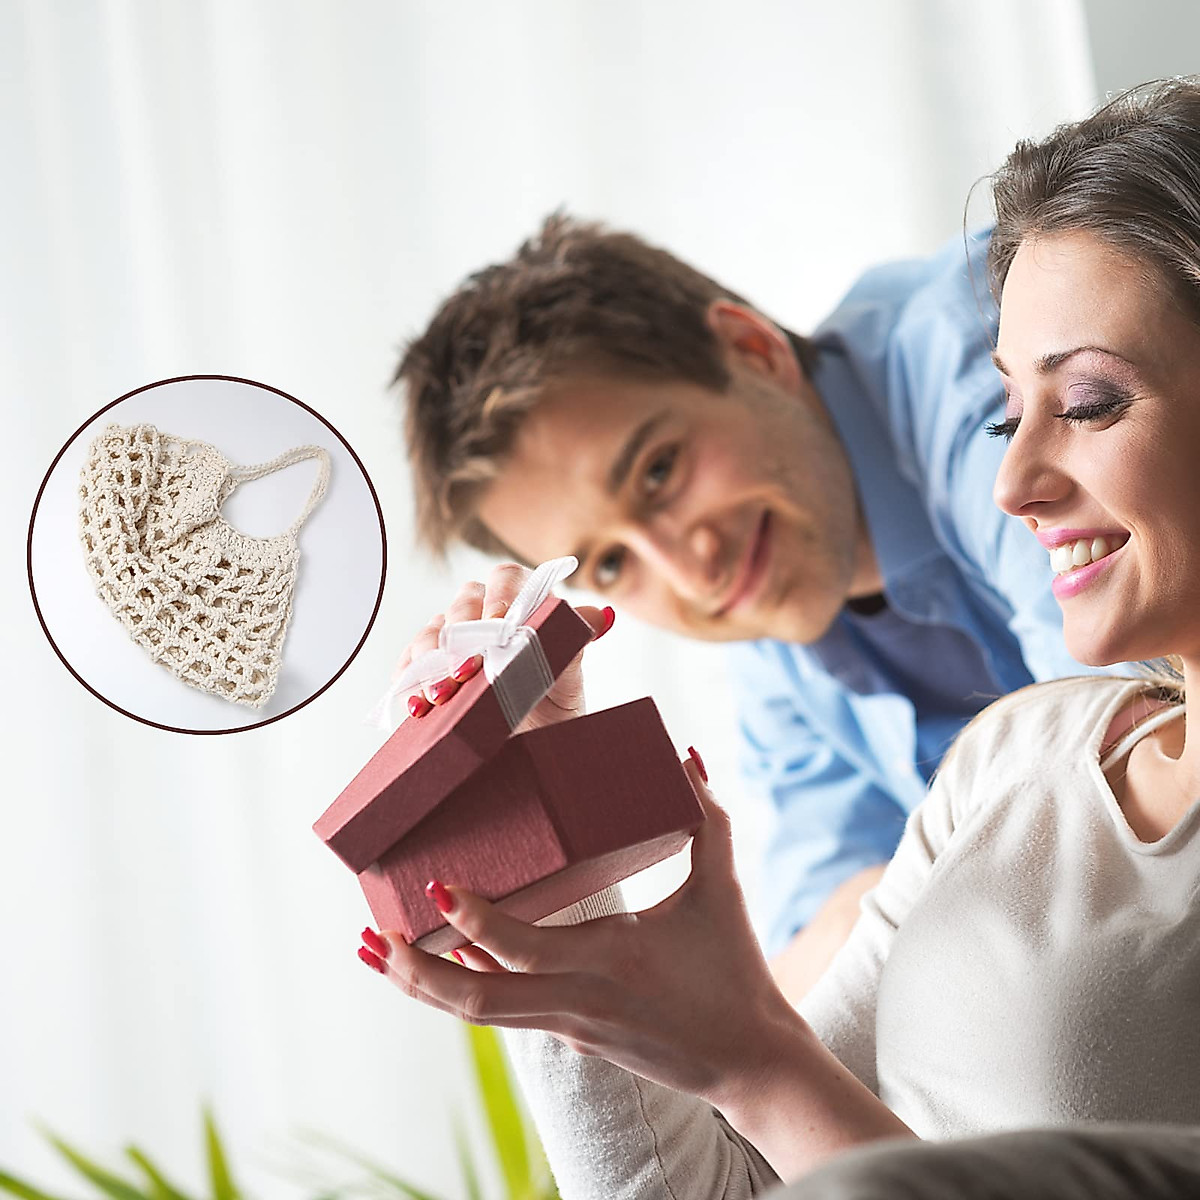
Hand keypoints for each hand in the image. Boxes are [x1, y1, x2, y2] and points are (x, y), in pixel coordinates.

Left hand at [357, 752, 803, 1116]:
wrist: (747, 1060)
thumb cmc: (734, 971)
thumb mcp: (722, 890)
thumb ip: (707, 819)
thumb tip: (690, 756)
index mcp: (609, 958)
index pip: (519, 946)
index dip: (471, 920)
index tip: (435, 886)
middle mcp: (575, 1000)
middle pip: (473, 998)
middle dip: (413, 970)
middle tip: (369, 936)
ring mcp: (566, 1024)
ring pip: (477, 1013)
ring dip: (422, 985)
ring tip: (377, 954)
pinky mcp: (568, 1033)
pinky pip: (502, 1010)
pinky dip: (463, 986)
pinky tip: (438, 963)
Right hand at [392, 561, 614, 731]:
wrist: (529, 753)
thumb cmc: (552, 714)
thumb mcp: (568, 685)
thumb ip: (574, 647)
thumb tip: (602, 617)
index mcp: (524, 607)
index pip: (507, 578)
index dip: (499, 596)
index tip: (497, 626)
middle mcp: (486, 617)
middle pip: (464, 601)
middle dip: (462, 635)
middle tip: (467, 671)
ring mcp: (455, 641)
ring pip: (433, 631)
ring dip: (433, 660)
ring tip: (442, 695)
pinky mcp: (429, 668)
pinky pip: (411, 663)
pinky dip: (410, 680)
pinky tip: (418, 704)